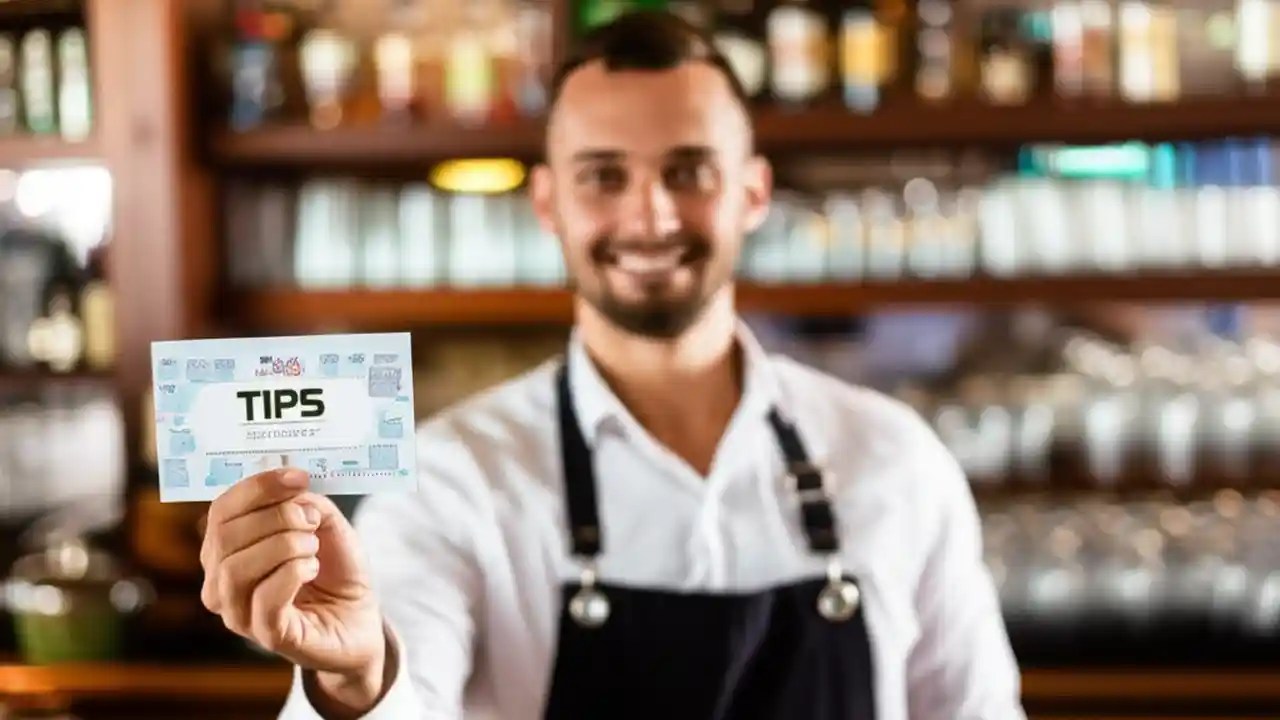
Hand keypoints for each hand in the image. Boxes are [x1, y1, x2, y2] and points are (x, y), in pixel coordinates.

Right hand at [200, 468, 388, 713]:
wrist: (360, 620)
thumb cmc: (335, 571)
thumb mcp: (324, 524)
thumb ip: (304, 502)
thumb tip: (292, 490)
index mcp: (227, 550)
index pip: (220, 511)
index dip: (257, 487)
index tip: (298, 477)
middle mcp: (222, 583)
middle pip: (225, 536)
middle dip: (276, 517)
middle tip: (312, 519)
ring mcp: (240, 614)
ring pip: (236, 568)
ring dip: (285, 545)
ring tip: (314, 547)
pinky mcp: (268, 636)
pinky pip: (265, 599)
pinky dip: (293, 572)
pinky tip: (312, 568)